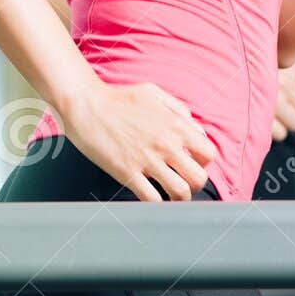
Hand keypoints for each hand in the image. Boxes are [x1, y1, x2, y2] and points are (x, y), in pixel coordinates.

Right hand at [60, 78, 216, 201]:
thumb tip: (197, 132)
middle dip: (194, 185)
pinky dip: (155, 203)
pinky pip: (151, 199)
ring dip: (178, 199)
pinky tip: (150, 196)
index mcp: (175, 125)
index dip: (202, 163)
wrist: (86, 104)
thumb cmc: (119, 98)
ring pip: (179, 193)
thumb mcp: (154, 93)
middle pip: (198, 179)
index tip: (190, 164)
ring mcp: (147, 160)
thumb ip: (179, 110)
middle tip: (183, 184)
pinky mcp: (127, 173)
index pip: (208, 154)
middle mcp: (166, 144)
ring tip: (169, 196)